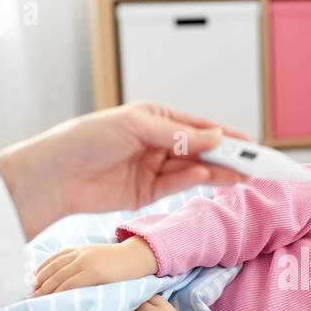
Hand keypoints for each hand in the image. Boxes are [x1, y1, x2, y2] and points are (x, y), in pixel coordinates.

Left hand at [0, 102, 252, 240]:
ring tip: (242, 175)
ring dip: (218, 171)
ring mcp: (153, 168)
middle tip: (256, 164)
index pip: (200, 125)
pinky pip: (177, 185)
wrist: (53, 176)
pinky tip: (207, 176)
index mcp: (155, 118)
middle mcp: (157, 142)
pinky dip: (193, 180)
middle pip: (202, 148)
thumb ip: (178, 135)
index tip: (252, 143)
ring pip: (195, 168)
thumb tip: (215, 136)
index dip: (228, 134)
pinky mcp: (147, 192)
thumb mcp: (135, 126)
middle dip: (229, 155)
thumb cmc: (85, 140)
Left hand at [32, 237, 157, 296]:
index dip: (41, 270)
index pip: (54, 259)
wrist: (138, 256)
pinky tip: (52, 299)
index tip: (32, 281)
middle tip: (30, 294)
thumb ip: (85, 261)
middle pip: (53, 268)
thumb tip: (74, 273)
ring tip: (37, 299)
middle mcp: (80, 254)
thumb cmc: (121, 261)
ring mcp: (86, 262)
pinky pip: (70, 283)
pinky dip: (59, 291)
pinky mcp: (93, 273)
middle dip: (39, 282)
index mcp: (80, 249)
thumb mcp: (99, 256)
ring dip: (46, 289)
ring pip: (59, 277)